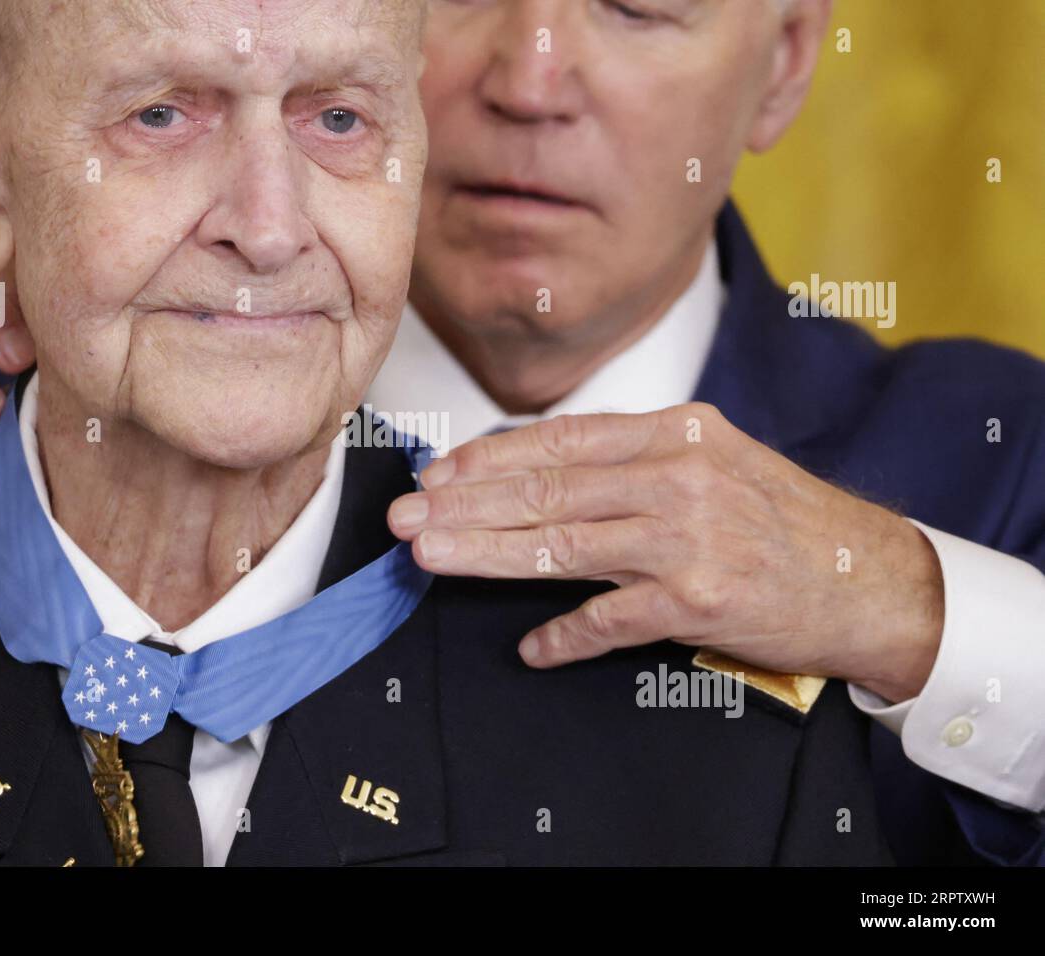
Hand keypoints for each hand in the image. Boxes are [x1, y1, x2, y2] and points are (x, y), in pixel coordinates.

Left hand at [388, 404, 944, 702]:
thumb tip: (538, 470)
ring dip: (487, 554)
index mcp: (678, 432)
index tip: (437, 474)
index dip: (489, 458)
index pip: (561, 440)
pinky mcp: (698, 601)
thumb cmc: (781, 518)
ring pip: (562, 545)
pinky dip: (566, 635)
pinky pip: (610, 620)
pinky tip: (532, 647)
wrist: (869, 576)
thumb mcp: (715, 459)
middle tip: (407, 517)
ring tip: (430, 558)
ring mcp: (688, 539)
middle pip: (547, 489)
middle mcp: (678, 477)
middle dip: (465, 504)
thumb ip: (633, 459)